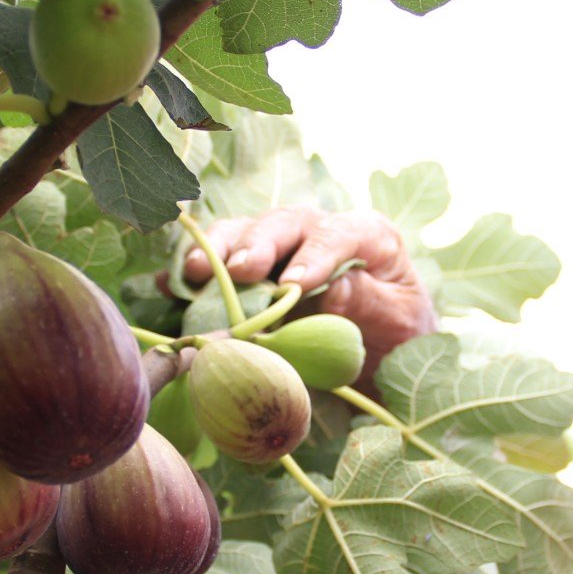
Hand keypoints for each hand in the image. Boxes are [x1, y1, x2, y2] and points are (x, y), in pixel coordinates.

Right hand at [182, 206, 436, 382]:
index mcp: (366, 235)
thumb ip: (372, 302)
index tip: (295, 284)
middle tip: (240, 270)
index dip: (315, 255)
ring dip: (219, 250)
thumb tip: (334, 289)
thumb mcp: (401, 320)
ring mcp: (282, 247)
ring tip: (196, 272)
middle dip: (259, 243)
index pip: (340, 233)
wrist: (382, 350)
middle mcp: (320, 230)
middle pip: (285, 224)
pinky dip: (196, 270)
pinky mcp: (254, 270)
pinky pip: (220, 261)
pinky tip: (171, 283)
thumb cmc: (399, 331)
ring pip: (246, 232)